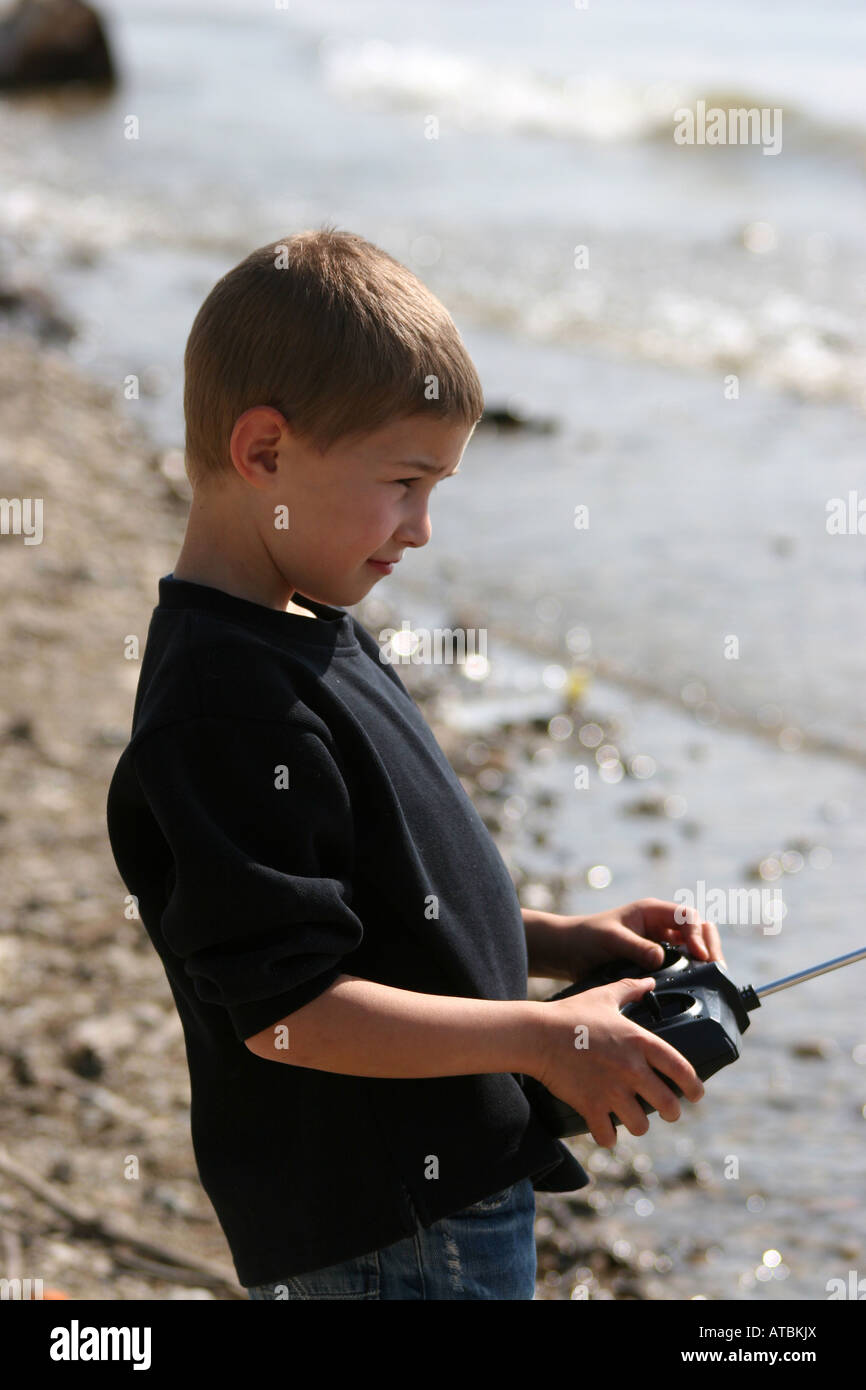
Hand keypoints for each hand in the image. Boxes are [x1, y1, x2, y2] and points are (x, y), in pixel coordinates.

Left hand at [525, 897, 724, 981]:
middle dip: (709, 944)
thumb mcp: (611, 939)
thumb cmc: (586, 937)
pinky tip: (693, 983)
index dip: (697, 934)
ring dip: (702, 958)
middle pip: (697, 929)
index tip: (699, 954)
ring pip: (692, 947)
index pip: (686, 916)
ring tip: (709, 976)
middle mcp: (659, 925)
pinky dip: (690, 971)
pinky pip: (680, 963)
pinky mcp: (655, 961)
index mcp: (651, 911)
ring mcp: (659, 943)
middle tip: (714, 966)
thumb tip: (661, 957)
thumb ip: (636, 947)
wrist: (567, 952)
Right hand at [531, 974, 704, 1147]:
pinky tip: (607, 1130)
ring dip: (638, 1124)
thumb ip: (631, 988)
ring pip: (641, 1125)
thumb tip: (650, 981)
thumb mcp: (604, 996)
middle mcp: (631, 1070)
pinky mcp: (590, 1107)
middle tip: (667, 1111)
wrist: (537, 1034)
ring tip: (633, 1119)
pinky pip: (608, 1136)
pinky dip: (608, 1136)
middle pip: (668, 1105)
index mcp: (640, 1042)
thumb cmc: (571, 1014)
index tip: (696, 1094)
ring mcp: (611, 1091)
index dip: (694, 1086)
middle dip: (672, 1112)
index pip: (681, 1069)